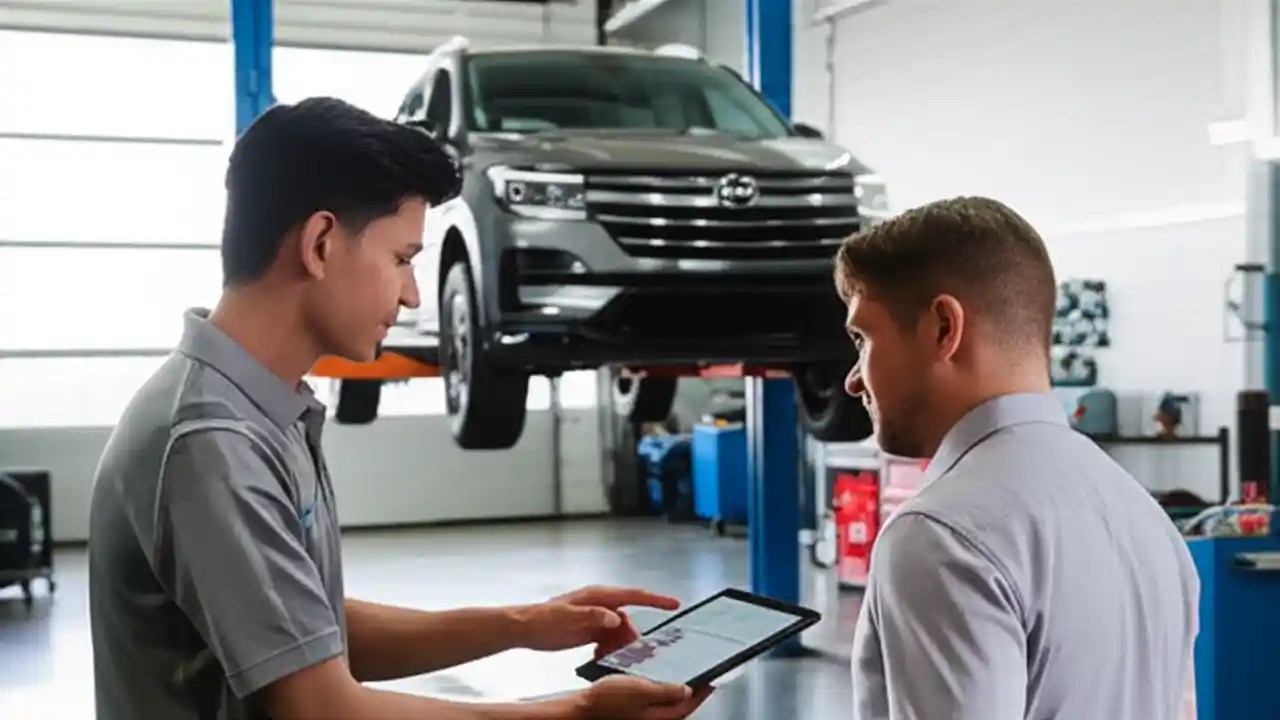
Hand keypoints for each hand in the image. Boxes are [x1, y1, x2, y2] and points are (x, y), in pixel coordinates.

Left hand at [514, 585, 680, 655]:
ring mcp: (595, 617)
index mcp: (597, 596)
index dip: (656, 600)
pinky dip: (608, 648)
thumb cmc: (543, 619)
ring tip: (606, 654)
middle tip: (628, 650)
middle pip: (628, 618)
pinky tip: (598, 655)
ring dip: (618, 644)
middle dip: (630, 635)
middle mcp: (599, 605)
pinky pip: (608, 639)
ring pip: (619, 631)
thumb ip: (593, 616)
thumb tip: (616, 617)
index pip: (633, 596)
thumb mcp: (568, 618)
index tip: (674, 604)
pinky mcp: (589, 630)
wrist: (524, 628)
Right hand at [573, 675, 713, 719]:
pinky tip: (653, 674)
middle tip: (699, 672)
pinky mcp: (634, 709)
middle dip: (691, 688)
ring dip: (673, 686)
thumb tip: (688, 690)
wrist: (582, 708)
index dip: (704, 689)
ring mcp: (644, 714)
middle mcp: (655, 717)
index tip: (714, 676)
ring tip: (678, 670)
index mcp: (661, 716)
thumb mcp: (640, 690)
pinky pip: (653, 698)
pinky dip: (658, 687)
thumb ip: (666, 690)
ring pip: (666, 701)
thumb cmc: (607, 700)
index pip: (690, 703)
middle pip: (680, 704)